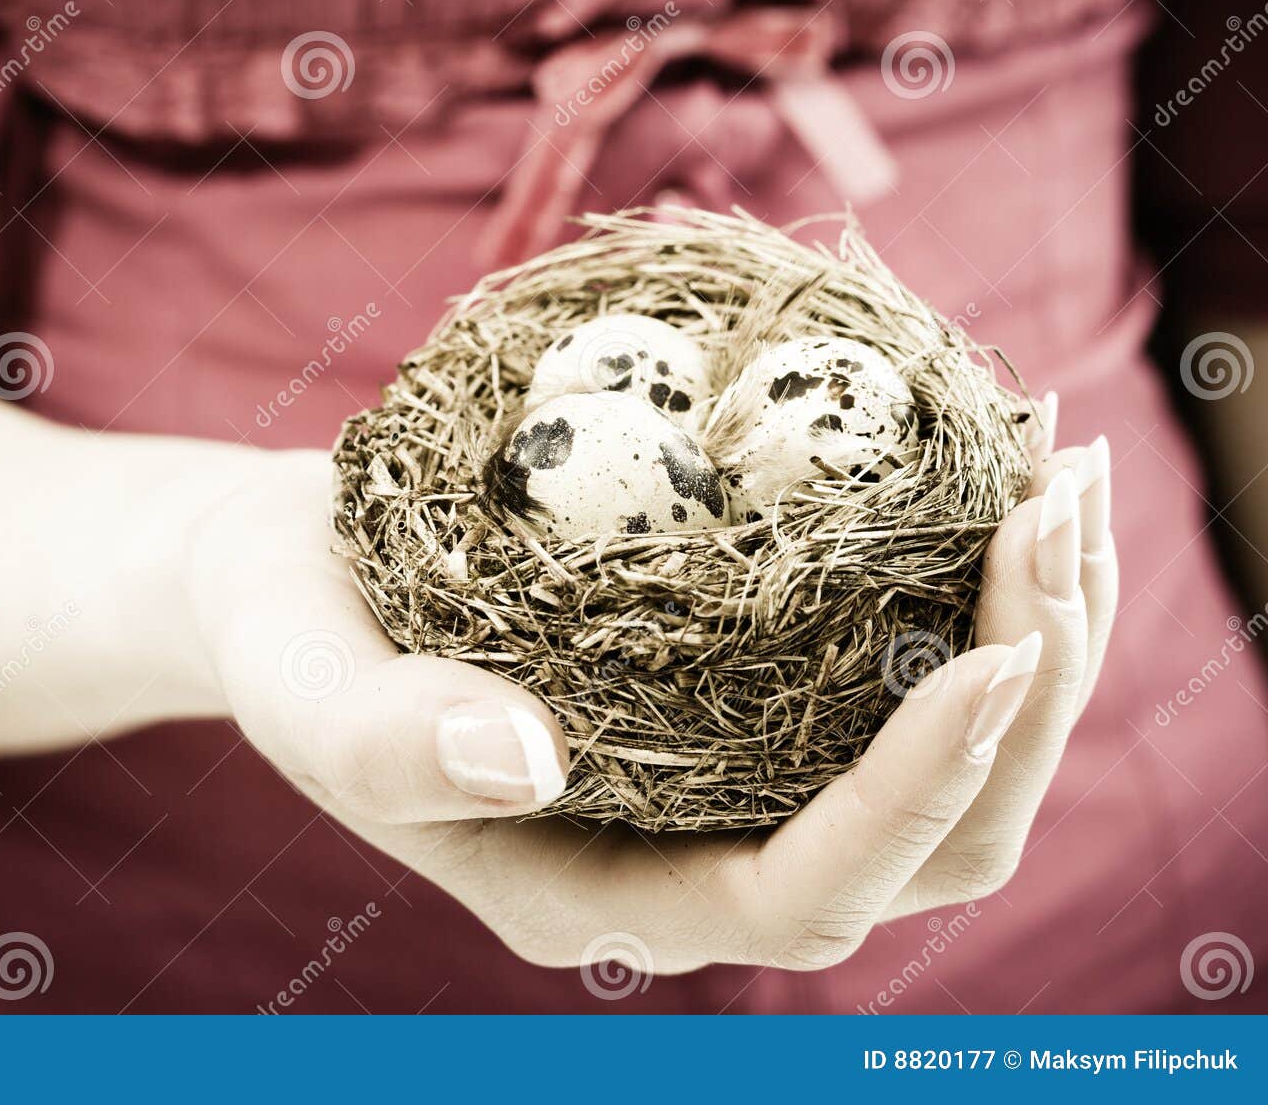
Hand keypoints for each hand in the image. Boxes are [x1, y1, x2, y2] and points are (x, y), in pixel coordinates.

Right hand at [196, 416, 1114, 972]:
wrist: (295, 580)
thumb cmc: (290, 643)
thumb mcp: (303, 691)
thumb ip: (389, 741)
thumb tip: (529, 757)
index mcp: (603, 893)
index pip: (806, 893)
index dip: (913, 794)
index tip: (990, 650)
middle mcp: (697, 851)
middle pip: (935, 843)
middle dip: (1029, 694)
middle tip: (1052, 508)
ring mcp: (736, 772)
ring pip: (950, 754)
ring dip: (1033, 623)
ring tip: (1055, 462)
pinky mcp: (751, 688)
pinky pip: (901, 658)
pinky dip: (964, 567)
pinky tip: (982, 450)